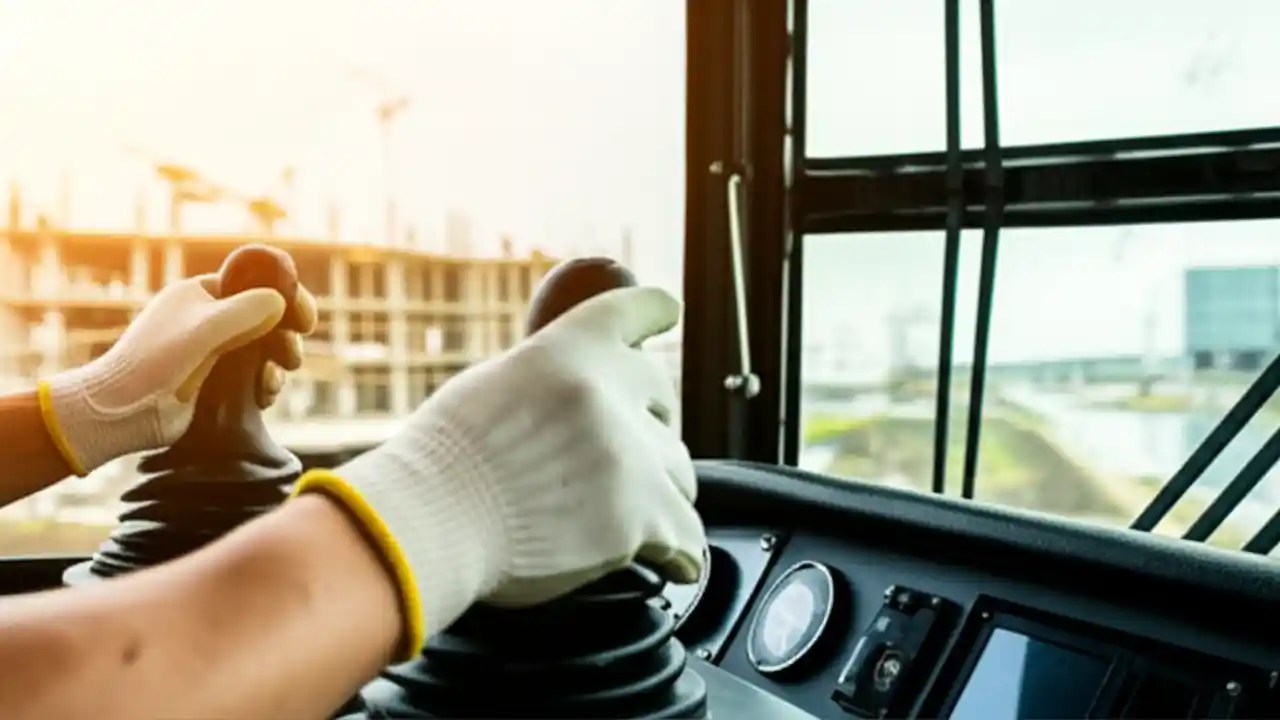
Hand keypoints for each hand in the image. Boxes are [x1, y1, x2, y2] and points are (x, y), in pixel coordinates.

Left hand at [40, 273, 317, 474]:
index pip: (255, 284)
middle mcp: (208, 317)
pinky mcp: (214, 379)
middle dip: (286, 337)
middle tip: (291, 358)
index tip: (306, 319)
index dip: (286, 297)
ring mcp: (211, 348)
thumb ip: (248, 309)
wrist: (122, 411)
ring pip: (264, 348)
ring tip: (272, 382)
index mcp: (201, 293)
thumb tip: (281, 302)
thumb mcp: (206, 328)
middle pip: (266, 317)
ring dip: (277, 364)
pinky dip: (264, 383)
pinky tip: (263, 397)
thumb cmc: (155, 362)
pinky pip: (253, 373)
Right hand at [294, 285, 704, 656]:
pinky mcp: (639, 519)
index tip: (669, 309)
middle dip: (650, 422)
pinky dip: (678, 551)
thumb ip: (544, 382)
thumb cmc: (438, 466)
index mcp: (570, 349)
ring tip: (628, 513)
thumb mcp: (490, 389)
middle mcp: (609, 393)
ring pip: (678, 471)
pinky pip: (686, 537)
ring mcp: (630, 456)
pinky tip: (672, 559)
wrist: (426, 524)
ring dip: (659, 490)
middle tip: (628, 449)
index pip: (632, 311)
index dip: (655, 309)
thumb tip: (566, 394)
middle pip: (662, 399)